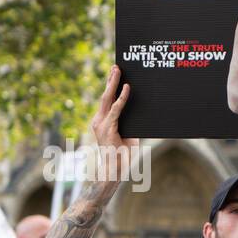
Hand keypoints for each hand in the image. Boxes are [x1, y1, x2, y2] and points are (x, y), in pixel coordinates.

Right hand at [89, 66, 139, 184]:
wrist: (115, 170)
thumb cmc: (122, 154)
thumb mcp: (128, 135)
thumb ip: (129, 122)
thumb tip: (138, 109)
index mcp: (102, 122)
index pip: (105, 100)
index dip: (110, 86)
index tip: (114, 74)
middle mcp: (98, 121)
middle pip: (104, 96)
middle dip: (110, 80)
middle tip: (116, 66)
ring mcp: (101, 124)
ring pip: (107, 99)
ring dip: (113, 83)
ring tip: (118, 71)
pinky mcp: (108, 128)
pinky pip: (116, 109)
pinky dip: (122, 98)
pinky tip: (127, 88)